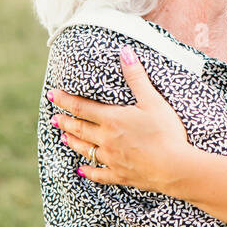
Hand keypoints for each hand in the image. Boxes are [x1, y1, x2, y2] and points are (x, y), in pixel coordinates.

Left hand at [47, 45, 191, 192]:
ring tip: (63, 137)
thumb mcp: (153, 101)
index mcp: (112, 119)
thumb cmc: (165, 132)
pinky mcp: (120, 175)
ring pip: (85, 149)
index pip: (81, 107)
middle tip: (53, 118)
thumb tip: (125, 52)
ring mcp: (111, 159)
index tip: (52, 95)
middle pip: (80, 128)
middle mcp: (106, 139)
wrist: (174, 166)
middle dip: (65, 122)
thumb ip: (136, 77)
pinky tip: (81, 170)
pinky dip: (88, 171)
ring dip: (73, 142)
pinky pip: (98, 174)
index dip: (65, 100)